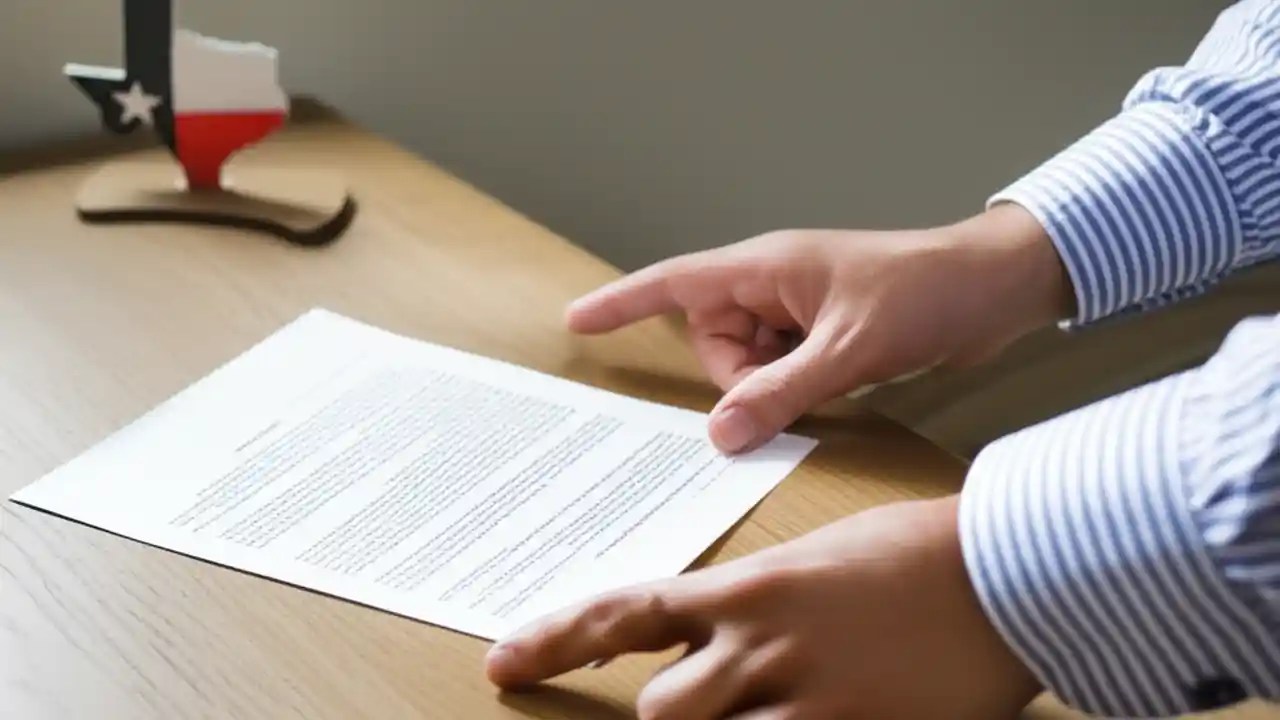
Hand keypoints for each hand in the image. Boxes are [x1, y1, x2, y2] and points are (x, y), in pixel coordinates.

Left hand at [485, 494, 1040, 718]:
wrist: (1006, 570)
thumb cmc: (917, 553)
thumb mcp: (817, 563)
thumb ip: (755, 606)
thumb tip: (720, 636)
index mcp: (748, 587)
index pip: (624, 613)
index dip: (553, 640)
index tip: (504, 664)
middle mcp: (760, 645)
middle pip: (658, 708)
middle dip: (673, 715)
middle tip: (720, 698)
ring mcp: (803, 699)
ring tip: (778, 703)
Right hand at [566, 203, 1071, 452]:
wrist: (996, 288)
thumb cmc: (926, 293)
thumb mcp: (847, 351)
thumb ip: (780, 393)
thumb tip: (719, 434)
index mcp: (765, 269)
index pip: (674, 283)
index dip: (622, 303)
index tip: (577, 321)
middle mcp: (774, 287)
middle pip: (714, 343)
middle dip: (739, 378)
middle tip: (792, 386)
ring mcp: (799, 312)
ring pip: (749, 365)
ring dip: (773, 387)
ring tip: (831, 380)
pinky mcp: (825, 335)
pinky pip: (782, 371)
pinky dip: (794, 389)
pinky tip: (836, 387)